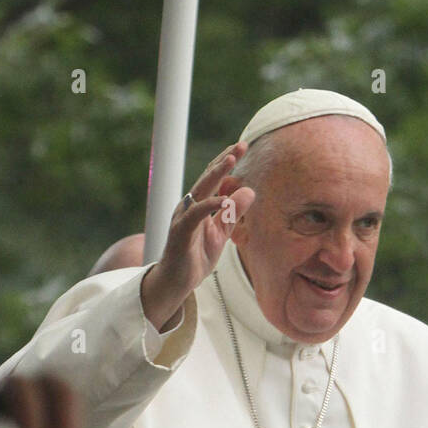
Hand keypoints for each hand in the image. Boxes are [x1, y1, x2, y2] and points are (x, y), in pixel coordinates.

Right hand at [140, 142, 254, 330]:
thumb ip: (233, 214)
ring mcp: (183, 216)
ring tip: (232, 160)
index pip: (214, 178)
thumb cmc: (196, 257)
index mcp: (198, 205)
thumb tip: (250, 191)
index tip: (244, 147)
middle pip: (208, 177)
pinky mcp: (181, 231)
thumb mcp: (221, 234)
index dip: (228, 162)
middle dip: (225, 160)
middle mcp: (189, 205)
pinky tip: (225, 199)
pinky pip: (196, 214)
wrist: (177, 282)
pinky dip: (210, 205)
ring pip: (201, 190)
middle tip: (242, 145)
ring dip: (216, 174)